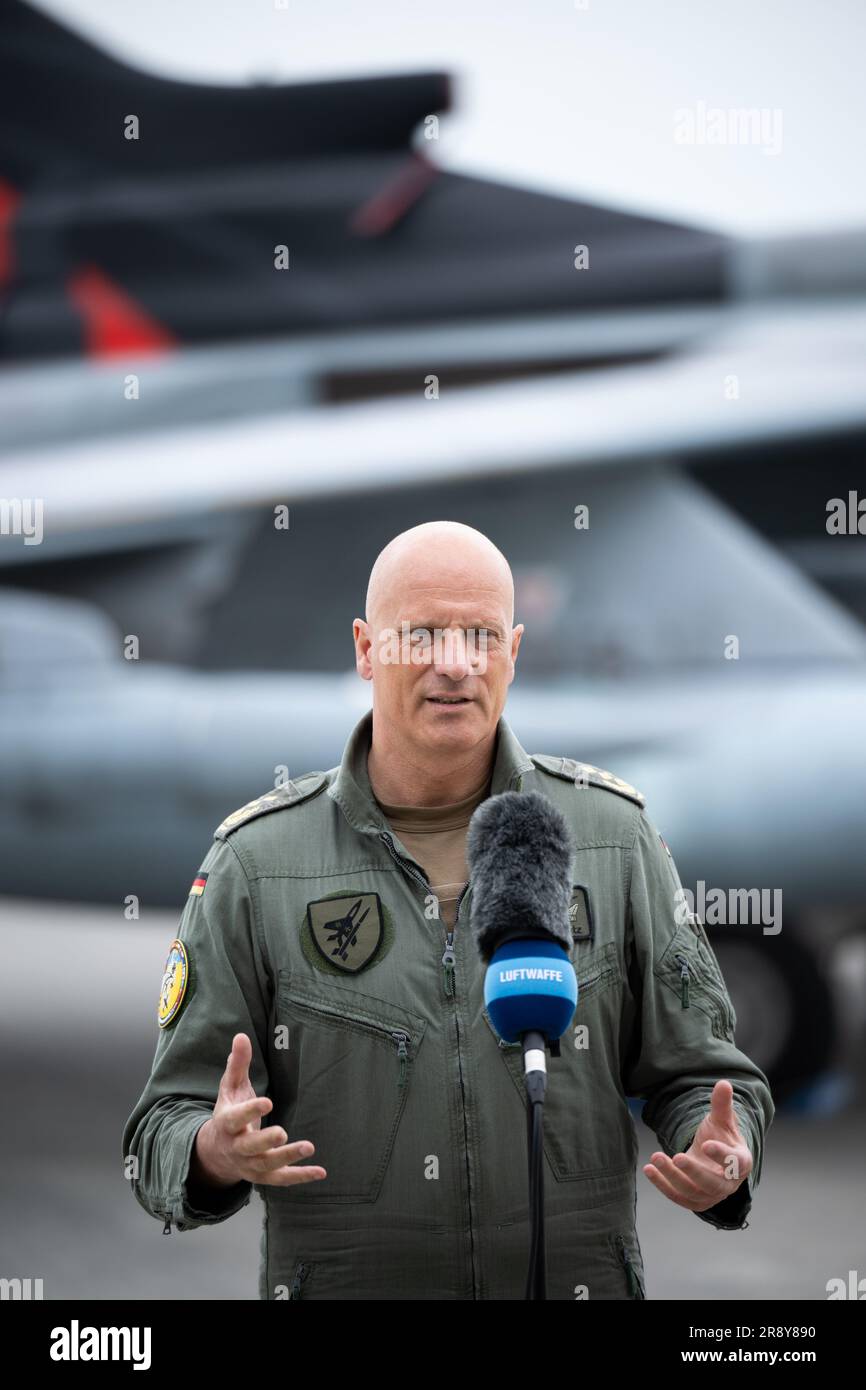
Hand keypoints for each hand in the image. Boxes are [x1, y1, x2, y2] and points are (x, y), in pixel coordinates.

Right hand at [191, 1032, 326, 1188]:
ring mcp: (250, 1164)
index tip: (267, 1102)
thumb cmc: (229, 1112)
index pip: (236, 1118)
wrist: (215, 1152)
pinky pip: (282, 1179)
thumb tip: (241, 1036)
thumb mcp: (230, 1088)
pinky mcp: (263, 1176)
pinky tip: (321, 1172)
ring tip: (309, 1147)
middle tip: (283, 1133)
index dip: (250, 1111)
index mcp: (227, 1123)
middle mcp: (237, 1147)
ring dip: (288, 1158)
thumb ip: (237, 1064)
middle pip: (250, 1147)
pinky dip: (301, 1176)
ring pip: (268, 1165)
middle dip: (266, 1141)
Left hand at [642, 1079, 751, 1211]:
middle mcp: (729, 1184)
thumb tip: (723, 1083)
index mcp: (740, 1162)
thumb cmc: (720, 1138)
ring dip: (672, 1177)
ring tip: (655, 1158)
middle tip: (676, 1156)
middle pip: (712, 1183)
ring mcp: (711, 1196)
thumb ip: (721, 1104)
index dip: (721, 1155)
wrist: (713, 1160)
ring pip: (692, 1192)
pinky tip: (649, 1169)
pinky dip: (663, 1186)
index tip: (706, 1144)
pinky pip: (678, 1197)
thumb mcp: (721, 1120)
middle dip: (693, 1171)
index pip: (734, 1162)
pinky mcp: (695, 1201)